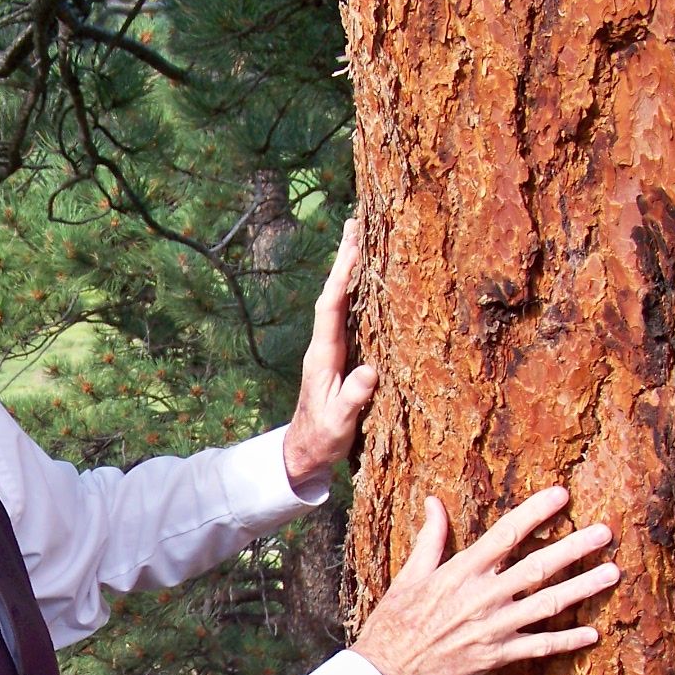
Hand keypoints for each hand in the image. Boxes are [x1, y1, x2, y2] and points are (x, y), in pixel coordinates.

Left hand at [283, 217, 378, 489]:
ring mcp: (330, 349)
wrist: (304, 452)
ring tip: (360, 237)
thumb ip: (352, 398)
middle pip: (334, 293)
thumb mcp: (339, 423)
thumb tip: (369, 372)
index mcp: (322, 356)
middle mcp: (324, 346)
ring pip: (340, 300)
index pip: (331, 307)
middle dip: (344, 259)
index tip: (354, 248)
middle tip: (353, 222)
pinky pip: (348, 314)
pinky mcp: (338, 356)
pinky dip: (356, 291)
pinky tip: (367, 280)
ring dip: (349, 270)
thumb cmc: (322, 438)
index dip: (343, 278)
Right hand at [352, 487, 618, 674]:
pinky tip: (592, 632)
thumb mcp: (408, 576)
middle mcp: (482, 597)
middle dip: (573, 548)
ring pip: (547, 604)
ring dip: (583, 588)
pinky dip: (566, 641)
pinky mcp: (496, 656)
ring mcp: (493, 628)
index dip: (536, 513)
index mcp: (460, 573)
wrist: (386, 674)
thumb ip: (430, 539)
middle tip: (605, 532)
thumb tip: (433, 502)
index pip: (505, 535)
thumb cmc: (393, 623)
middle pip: (537, 567)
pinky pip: (539, 647)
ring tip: (612, 573)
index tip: (561, 495)